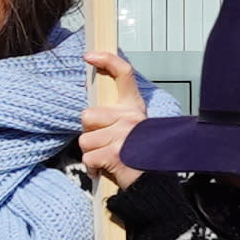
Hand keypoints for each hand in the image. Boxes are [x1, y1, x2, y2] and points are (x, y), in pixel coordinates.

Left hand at [73, 51, 148, 183]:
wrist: (155, 183)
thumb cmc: (140, 157)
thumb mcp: (133, 130)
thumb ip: (114, 117)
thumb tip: (88, 114)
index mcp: (134, 108)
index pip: (124, 74)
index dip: (106, 60)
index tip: (89, 56)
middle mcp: (130, 117)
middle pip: (88, 116)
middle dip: (90, 132)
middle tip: (104, 143)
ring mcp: (122, 135)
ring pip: (84, 140)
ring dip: (91, 152)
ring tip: (107, 158)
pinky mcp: (114, 153)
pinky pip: (88, 157)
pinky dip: (93, 167)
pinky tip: (104, 169)